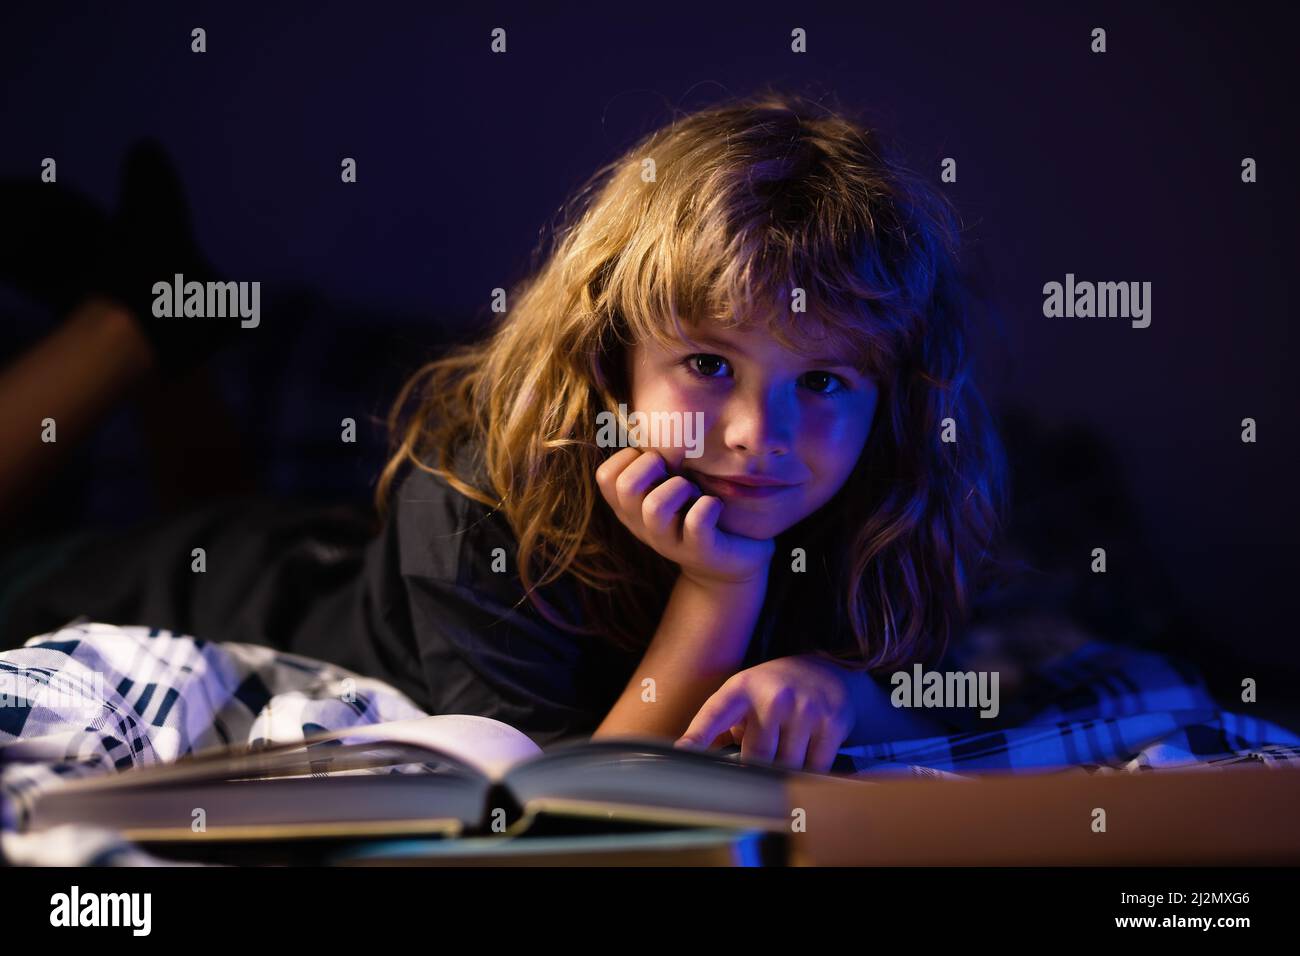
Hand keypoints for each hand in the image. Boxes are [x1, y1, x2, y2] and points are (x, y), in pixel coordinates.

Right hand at [595, 447, 775, 586]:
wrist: (726, 566)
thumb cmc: (693, 513)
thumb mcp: (665, 487)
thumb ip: (650, 462)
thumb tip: (640, 418)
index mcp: (628, 508)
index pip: (605, 475)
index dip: (630, 458)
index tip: (655, 463)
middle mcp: (642, 526)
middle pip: (626, 487)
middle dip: (654, 467)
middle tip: (674, 474)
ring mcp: (668, 542)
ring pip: (655, 506)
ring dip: (680, 488)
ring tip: (694, 493)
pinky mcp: (699, 551)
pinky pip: (696, 521)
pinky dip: (708, 506)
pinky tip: (714, 506)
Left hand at [674, 654, 855, 772]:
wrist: (826, 672)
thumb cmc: (773, 692)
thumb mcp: (743, 698)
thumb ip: (718, 727)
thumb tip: (688, 759)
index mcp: (742, 688)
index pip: (713, 714)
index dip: (697, 736)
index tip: (682, 753)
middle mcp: (773, 696)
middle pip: (756, 756)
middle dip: (756, 765)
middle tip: (760, 759)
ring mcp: (804, 709)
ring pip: (787, 766)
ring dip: (785, 768)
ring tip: (787, 747)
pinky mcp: (831, 723)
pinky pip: (814, 767)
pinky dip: (809, 769)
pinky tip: (809, 750)